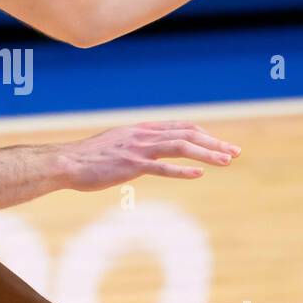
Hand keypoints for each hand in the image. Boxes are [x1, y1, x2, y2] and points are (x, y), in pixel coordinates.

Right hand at [59, 121, 240, 190]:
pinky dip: (181, 171)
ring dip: (206, 154)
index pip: (182, 127)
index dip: (205, 135)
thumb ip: (135, 145)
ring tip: (226, 162)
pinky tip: (198, 175)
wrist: (67, 162)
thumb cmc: (89, 158)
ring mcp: (138, 150)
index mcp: (142, 130)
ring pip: (180, 147)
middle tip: (235, 153)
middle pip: (187, 134)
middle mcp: (144, 135)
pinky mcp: (131, 165)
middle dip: (214, 143)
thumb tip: (149, 152)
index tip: (221, 145)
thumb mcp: (117, 144)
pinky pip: (161, 168)